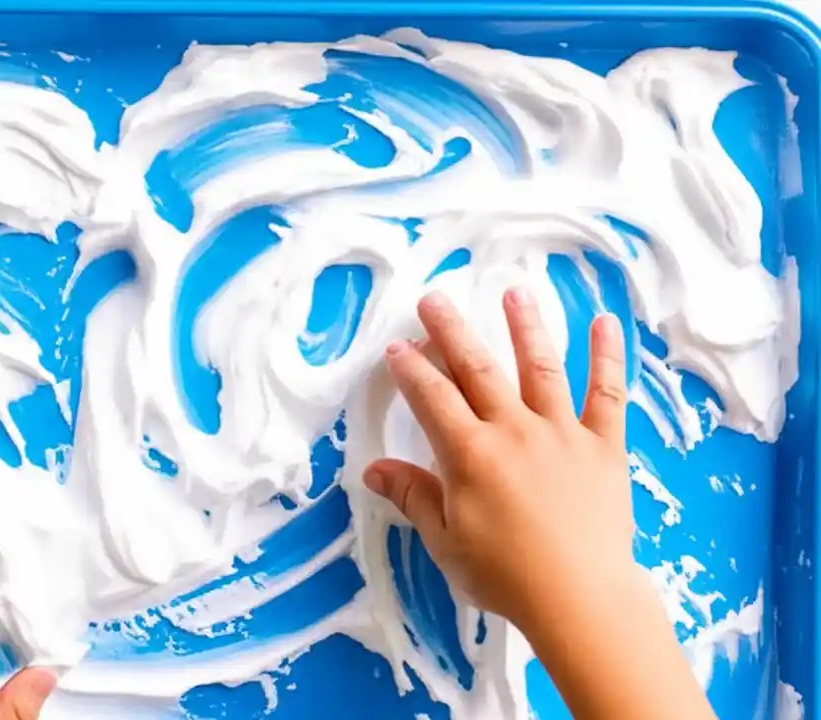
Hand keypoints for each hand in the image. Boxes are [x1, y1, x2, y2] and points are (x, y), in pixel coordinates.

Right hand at [363, 289, 714, 719]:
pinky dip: (606, 357)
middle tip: (434, 298)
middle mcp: (513, 431)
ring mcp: (562, 433)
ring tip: (514, 292)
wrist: (580, 599)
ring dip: (525, 327)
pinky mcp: (603, 446)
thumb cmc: (505, 576)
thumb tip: (375, 470)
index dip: (411, 369)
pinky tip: (603, 323)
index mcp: (469, 454)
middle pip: (478, 370)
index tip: (396, 346)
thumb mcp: (446, 541)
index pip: (432, 398)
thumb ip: (414, 498)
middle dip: (452, 331)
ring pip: (540, 368)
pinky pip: (607, 394)